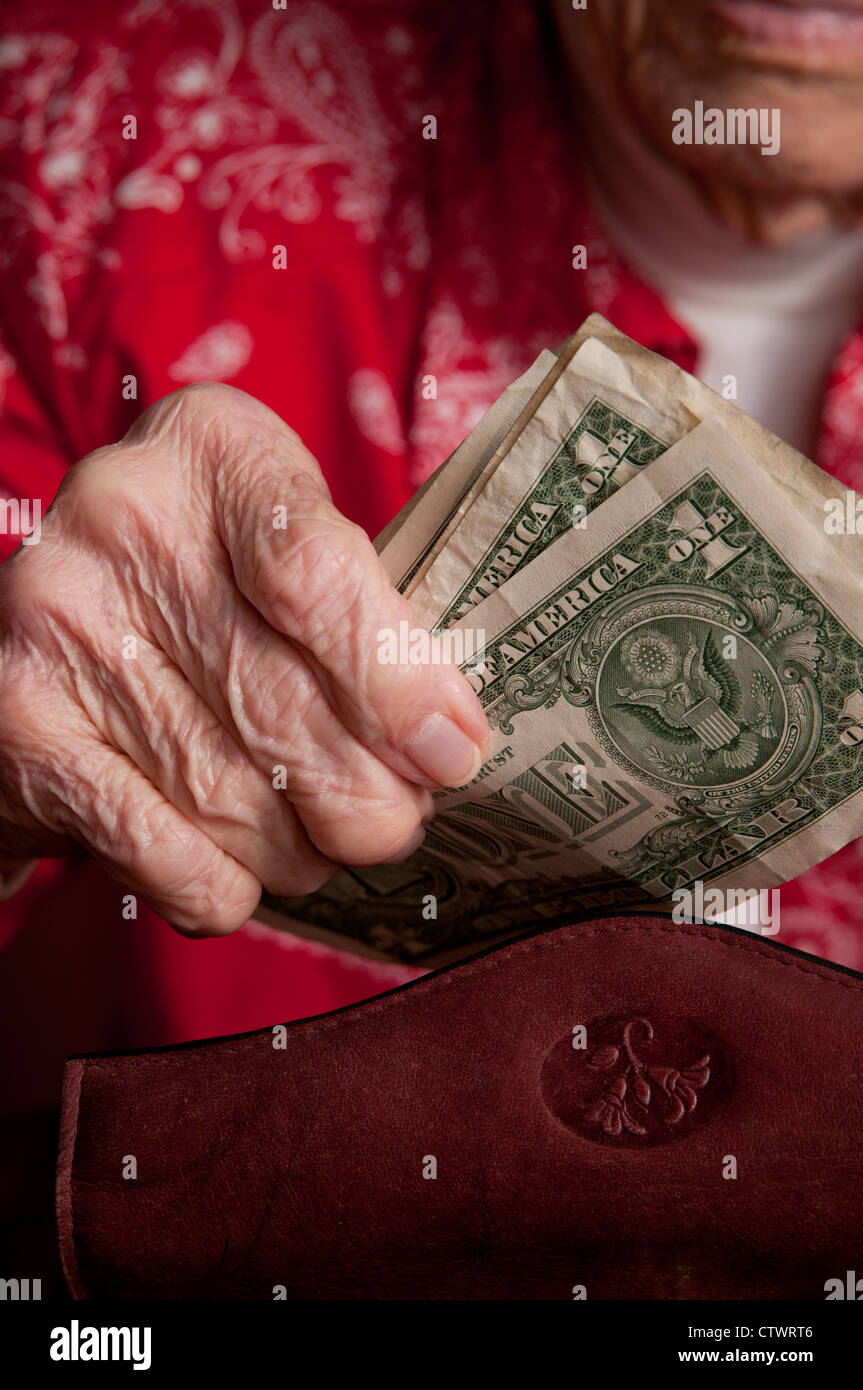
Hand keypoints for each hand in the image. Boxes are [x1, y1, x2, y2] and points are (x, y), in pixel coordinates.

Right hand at [0, 384, 488, 933]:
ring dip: (302, 848)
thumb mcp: (286, 550)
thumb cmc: (207, 582)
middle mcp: (122, 519)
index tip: (452, 751)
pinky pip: (161, 850)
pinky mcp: (22, 726)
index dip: (398, 684)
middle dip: (367, 796)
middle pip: (281, 702)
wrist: (50, 621)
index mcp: (215, 450)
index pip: (318, 576)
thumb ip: (368, 620)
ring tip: (322, 841)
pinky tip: (243, 871)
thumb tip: (447, 745)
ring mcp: (59, 622)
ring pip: (230, 793)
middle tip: (396, 822)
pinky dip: (222, 885)